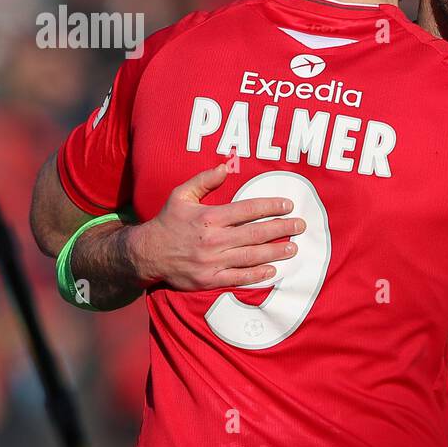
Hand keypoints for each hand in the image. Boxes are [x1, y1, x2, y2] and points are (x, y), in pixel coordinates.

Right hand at [128, 163, 304, 289]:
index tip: (288, 205)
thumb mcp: (180, 195)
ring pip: (251, 256)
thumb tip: (225, 166)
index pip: (247, 210)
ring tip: (294, 247)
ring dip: (275, 252)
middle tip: (301, 225)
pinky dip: (257, 274)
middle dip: (282, 228)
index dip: (271, 206)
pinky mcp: (209, 280)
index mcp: (209, 218)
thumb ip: (204, 180)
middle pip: (255, 233)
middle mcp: (213, 240)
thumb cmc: (167, 222)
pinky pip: (238, 277)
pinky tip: (273, 270)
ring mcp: (211, 262)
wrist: (147, 254)